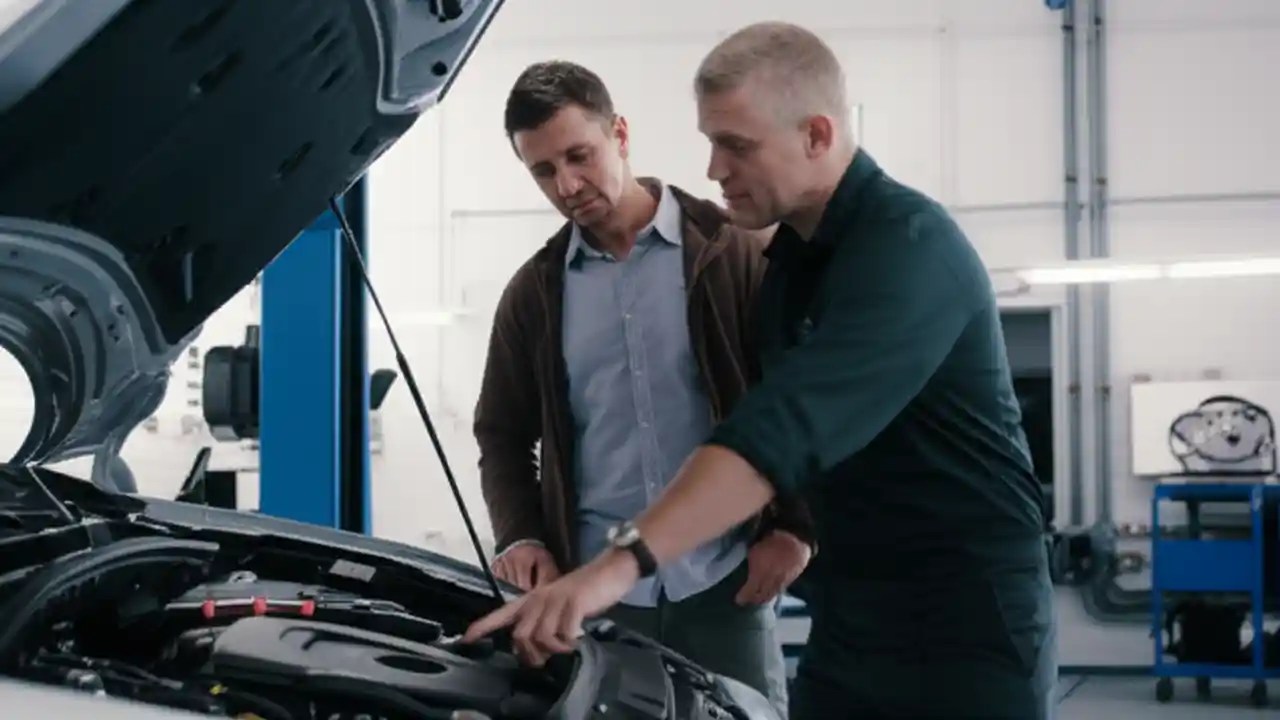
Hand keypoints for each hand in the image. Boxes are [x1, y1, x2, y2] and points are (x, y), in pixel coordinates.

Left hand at [464, 549, 639, 666]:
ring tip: (565, 648)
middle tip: (546, 659)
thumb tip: (534, 649)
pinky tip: (577, 640)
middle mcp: (539, 598)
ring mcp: (556, 599)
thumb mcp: (557, 605)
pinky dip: (569, 643)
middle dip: (531, 654)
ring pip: (539, 636)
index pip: (501, 613)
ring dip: (553, 650)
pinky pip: (563, 633)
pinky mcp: (574, 603)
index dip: (482, 627)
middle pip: (520, 635)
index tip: (465, 639)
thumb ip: (542, 622)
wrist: (609, 569)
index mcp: (532, 599)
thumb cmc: (583, 591)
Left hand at [735, 530, 810, 605]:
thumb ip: (751, 564)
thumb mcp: (755, 551)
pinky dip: (772, 594)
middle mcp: (770, 582)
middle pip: (761, 596)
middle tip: (746, 601)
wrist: (795, 539)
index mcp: (759, 574)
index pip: (750, 591)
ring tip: (757, 600)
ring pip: (771, 595)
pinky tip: (769, 594)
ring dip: (763, 600)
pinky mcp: (790, 580)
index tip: (738, 600)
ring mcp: (781, 582)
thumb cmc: (770, 541)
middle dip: (753, 600)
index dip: (743, 597)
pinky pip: (779, 591)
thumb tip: (749, 572)